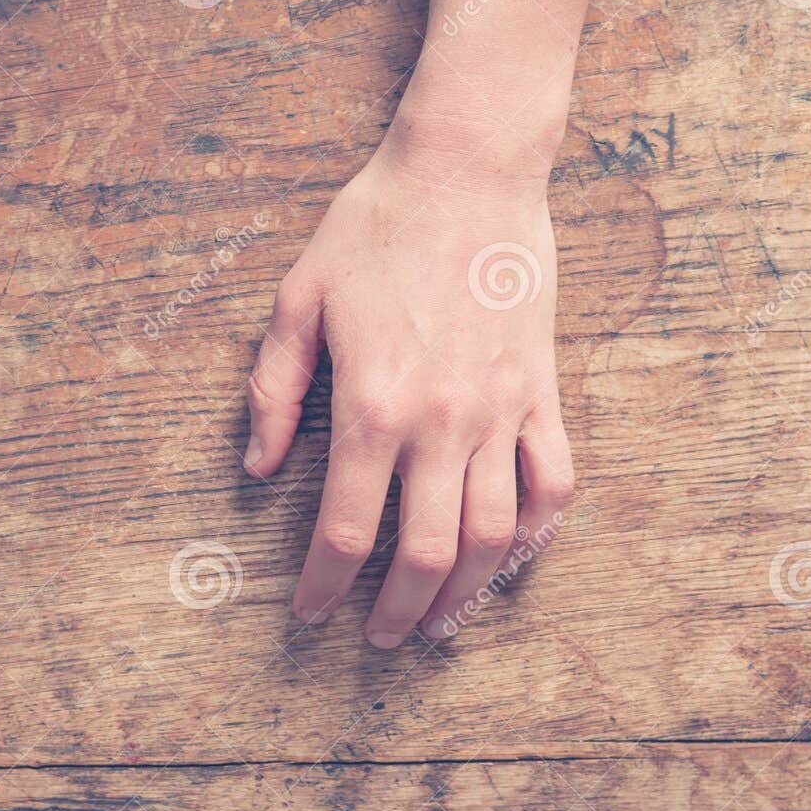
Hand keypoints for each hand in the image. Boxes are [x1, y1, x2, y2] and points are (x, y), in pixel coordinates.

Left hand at [244, 127, 574, 648]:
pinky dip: (537, 534)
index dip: (323, 587)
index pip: (344, 529)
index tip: (311, 614)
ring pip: (492, 536)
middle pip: (425, 555)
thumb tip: (257, 468)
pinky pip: (553, 483)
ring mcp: (501, 412)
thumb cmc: (373, 227)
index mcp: (372, 405)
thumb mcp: (297, 299)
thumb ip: (272, 391)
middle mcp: (441, 423)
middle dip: (397, 612)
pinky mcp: (541, 394)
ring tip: (440, 623)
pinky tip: (510, 558)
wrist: (467, 172)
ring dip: (465, 594)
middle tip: (378, 638)